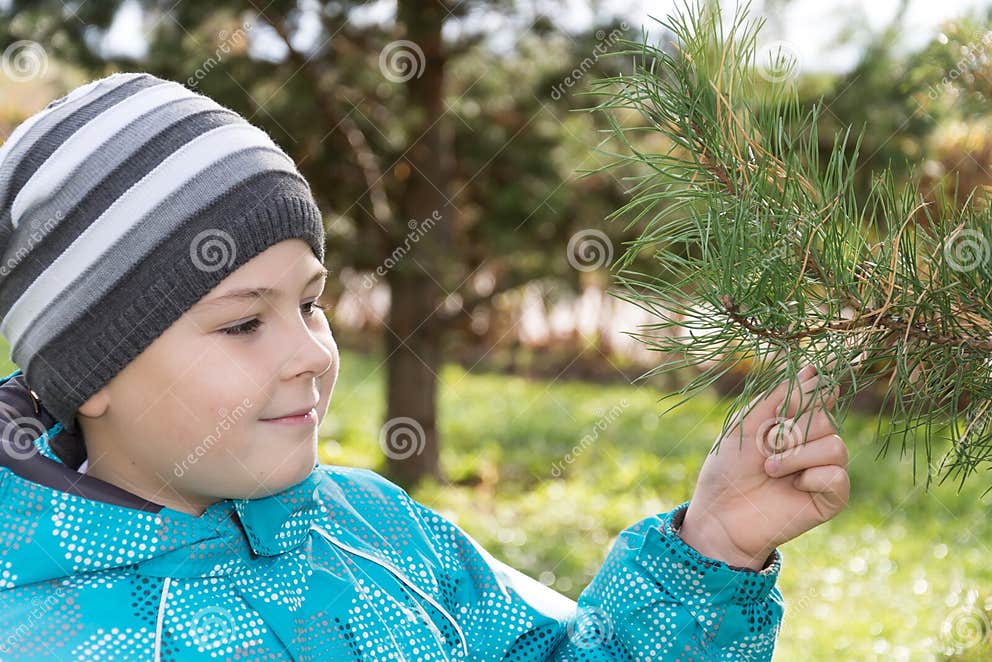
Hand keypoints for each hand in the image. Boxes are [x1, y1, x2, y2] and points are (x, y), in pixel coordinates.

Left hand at [677, 363, 849, 569]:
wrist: (721, 512)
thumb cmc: (728, 467)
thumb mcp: (748, 422)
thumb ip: (781, 396)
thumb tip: (813, 369)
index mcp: (796, 420)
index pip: (820, 393)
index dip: (805, 397)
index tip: (777, 412)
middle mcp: (815, 442)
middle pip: (826, 419)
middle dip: (790, 432)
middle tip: (765, 450)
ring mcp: (825, 469)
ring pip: (835, 446)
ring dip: (796, 456)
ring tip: (770, 470)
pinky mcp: (831, 498)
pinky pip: (837, 476)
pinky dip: (812, 478)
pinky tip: (795, 487)